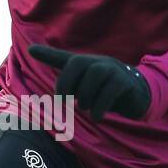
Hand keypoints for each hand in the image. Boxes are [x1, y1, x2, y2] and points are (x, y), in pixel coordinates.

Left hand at [28, 43, 150, 121]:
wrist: (138, 95)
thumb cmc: (106, 89)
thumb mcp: (86, 86)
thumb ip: (68, 81)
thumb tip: (51, 80)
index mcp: (86, 65)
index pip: (65, 58)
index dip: (47, 54)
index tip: (30, 50)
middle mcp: (98, 62)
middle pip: (77, 64)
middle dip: (67, 84)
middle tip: (66, 102)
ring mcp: (113, 69)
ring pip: (94, 75)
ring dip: (86, 96)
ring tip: (85, 108)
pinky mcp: (125, 82)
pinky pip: (110, 90)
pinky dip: (100, 107)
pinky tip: (96, 117)